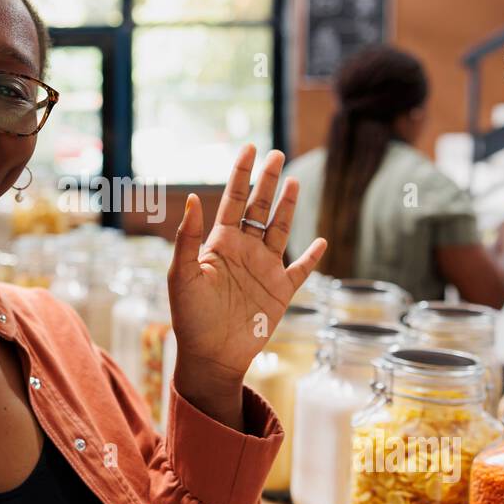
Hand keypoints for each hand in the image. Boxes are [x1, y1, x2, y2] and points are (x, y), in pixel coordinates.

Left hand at [167, 145, 326, 424]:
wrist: (210, 356)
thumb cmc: (189, 318)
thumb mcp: (181, 275)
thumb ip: (187, 238)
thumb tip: (193, 198)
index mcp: (219, 244)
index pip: (233, 200)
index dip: (242, 174)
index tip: (250, 148)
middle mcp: (243, 251)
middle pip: (259, 208)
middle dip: (268, 181)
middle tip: (278, 154)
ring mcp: (264, 270)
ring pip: (280, 230)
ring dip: (287, 207)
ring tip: (294, 182)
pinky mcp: (280, 292)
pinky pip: (301, 270)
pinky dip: (313, 257)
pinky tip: (322, 241)